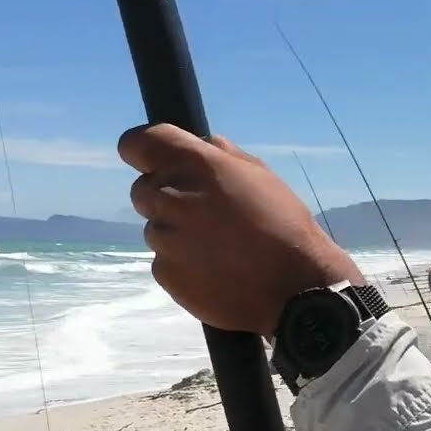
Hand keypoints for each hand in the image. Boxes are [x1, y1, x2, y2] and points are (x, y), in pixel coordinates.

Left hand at [119, 124, 363, 335]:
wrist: (293, 288)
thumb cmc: (284, 225)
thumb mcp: (260, 176)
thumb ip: (223, 155)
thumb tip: (201, 145)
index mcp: (195, 165)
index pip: (136, 143)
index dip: (142, 150)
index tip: (152, 160)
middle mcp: (171, 197)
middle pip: (142, 189)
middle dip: (166, 197)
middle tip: (204, 213)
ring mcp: (164, 238)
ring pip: (156, 227)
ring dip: (177, 233)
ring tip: (218, 247)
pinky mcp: (164, 273)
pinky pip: (163, 261)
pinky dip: (183, 263)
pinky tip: (215, 270)